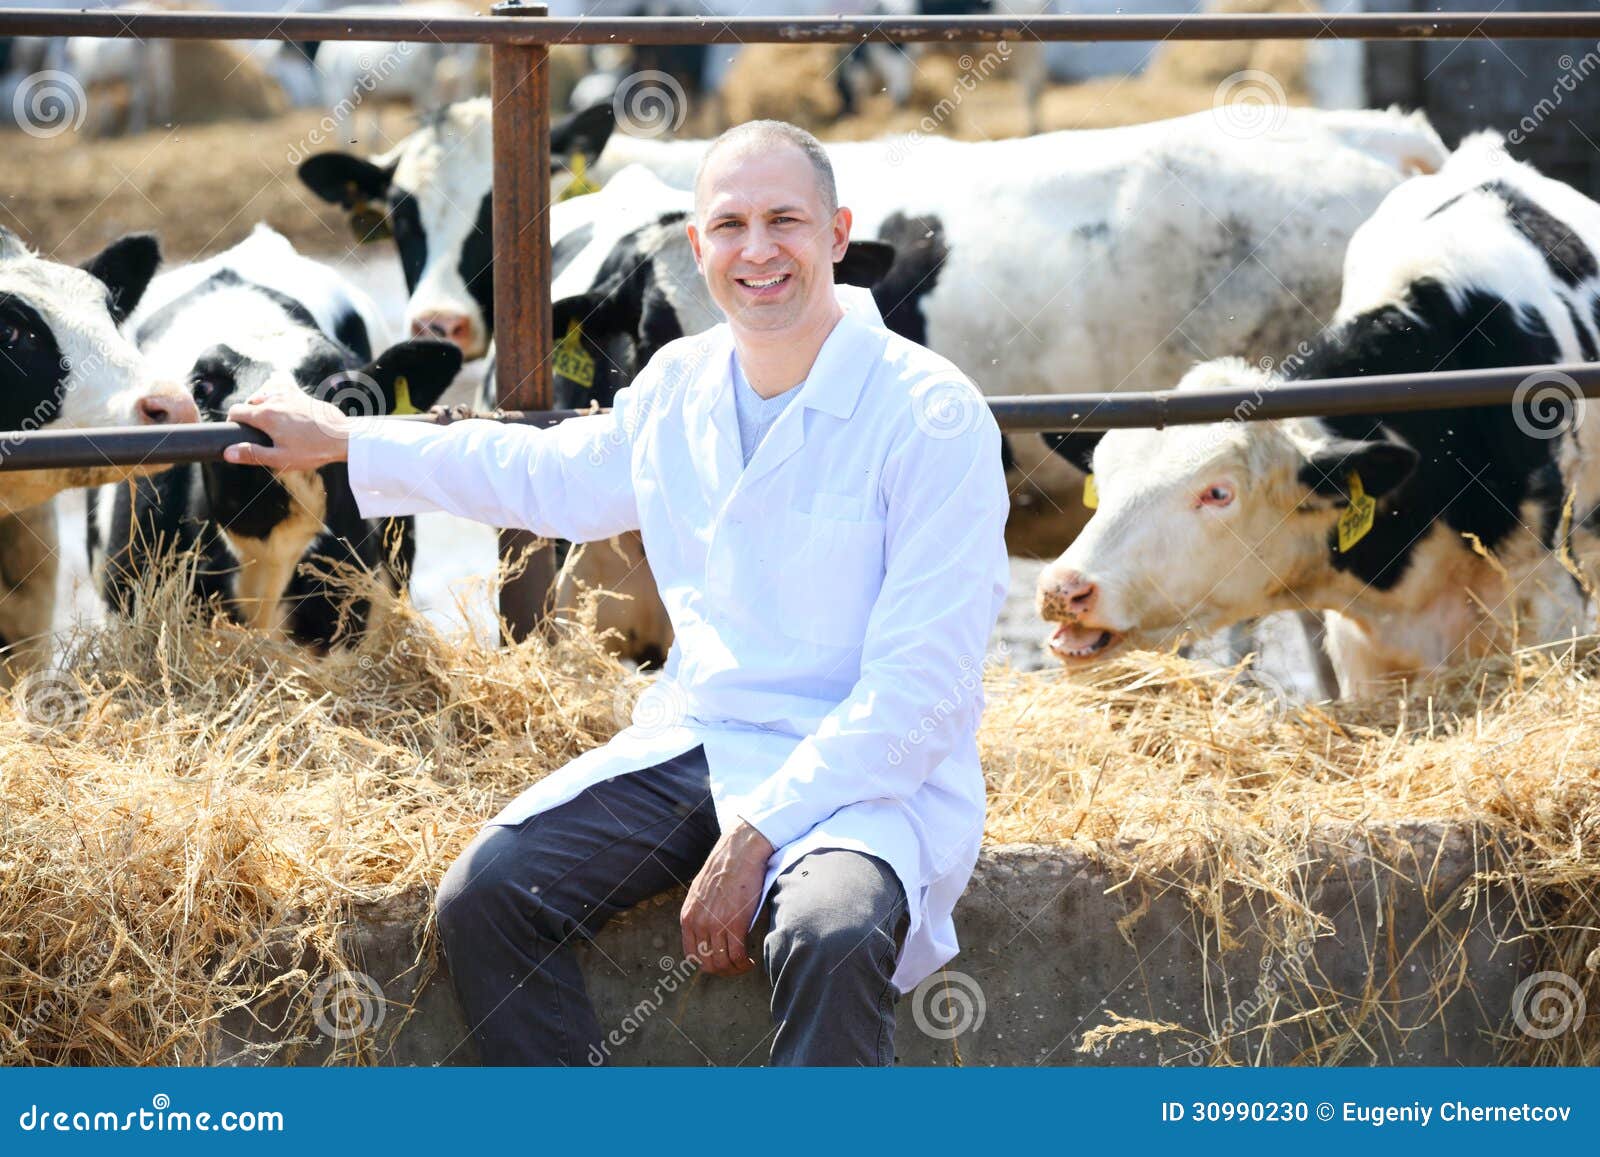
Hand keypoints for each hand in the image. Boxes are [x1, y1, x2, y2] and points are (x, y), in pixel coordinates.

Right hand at [223, 391, 356, 471]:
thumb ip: (252, 454)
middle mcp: (274, 400)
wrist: (342, 437)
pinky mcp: (301, 394)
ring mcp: (289, 394)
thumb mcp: (280, 458)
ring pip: (264, 393)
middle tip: (256, 431)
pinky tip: (279, 401)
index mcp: (265, 415)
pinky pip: (281, 385)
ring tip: (268, 420)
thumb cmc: (312, 450)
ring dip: (261, 403)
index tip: (237, 431)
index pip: (235, 410)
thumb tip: (228, 452)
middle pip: (249, 402)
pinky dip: (275, 391)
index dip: (232, 421)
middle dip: (247, 414)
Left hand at [680, 821, 774, 976]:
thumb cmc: (725, 869)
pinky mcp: (735, 923)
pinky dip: (744, 963)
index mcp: (688, 917)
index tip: (721, 962)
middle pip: (707, 963)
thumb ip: (700, 913)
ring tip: (745, 964)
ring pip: (723, 963)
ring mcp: (716, 924)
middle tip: (736, 967)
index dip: (707, 965)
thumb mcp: (701, 893)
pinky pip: (737, 955)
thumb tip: (707, 932)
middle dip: (723, 971)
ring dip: (735, 969)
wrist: (739, 852)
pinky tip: (751, 959)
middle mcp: (698, 923)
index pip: (691, 955)